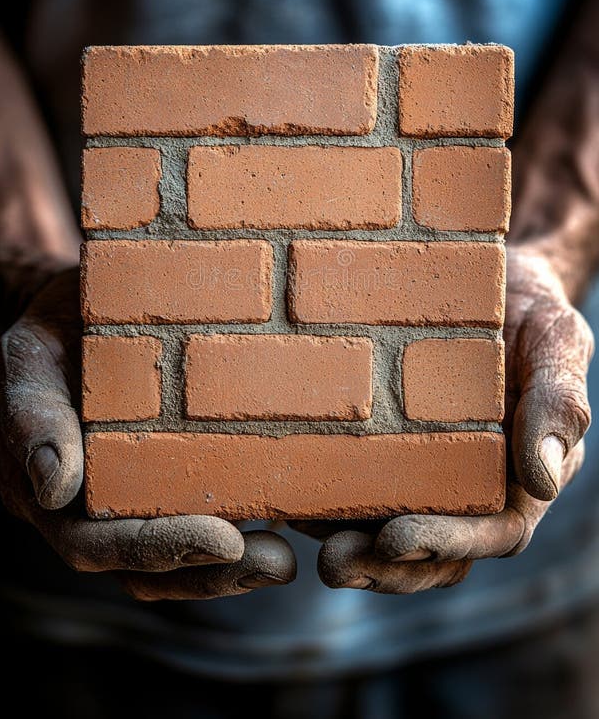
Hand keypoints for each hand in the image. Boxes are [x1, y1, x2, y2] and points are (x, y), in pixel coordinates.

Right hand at [0, 267, 295, 599]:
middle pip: (139, 567)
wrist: (78, 307)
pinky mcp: (160, 481)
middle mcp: (82, 506)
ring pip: (169, 561)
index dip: (158, 548)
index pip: (94, 541)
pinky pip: (196, 517)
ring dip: (227, 570)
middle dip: (208, 572)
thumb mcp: (31, 353)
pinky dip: (237, 529)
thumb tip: (56, 485)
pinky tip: (285, 522)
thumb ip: (35, 415)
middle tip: (276, 564)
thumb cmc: (57, 322)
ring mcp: (122, 497)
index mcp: (47, 483)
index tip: (226, 539)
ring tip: (283, 562)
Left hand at [293, 245, 592, 592]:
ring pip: (393, 531)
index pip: (491, 530)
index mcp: (521, 475)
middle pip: (435, 551)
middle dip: (386, 565)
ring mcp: (430, 471)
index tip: (397, 540)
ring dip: (352, 546)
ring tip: (301, 534)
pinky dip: (330, 500)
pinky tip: (288, 494)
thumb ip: (558, 402)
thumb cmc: (534, 310)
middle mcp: (473, 485)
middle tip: (334, 562)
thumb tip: (543, 477)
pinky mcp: (391, 448)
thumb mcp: (559, 341)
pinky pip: (363, 485)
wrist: (494, 280)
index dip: (445, 543)